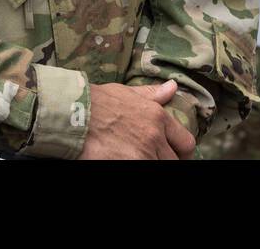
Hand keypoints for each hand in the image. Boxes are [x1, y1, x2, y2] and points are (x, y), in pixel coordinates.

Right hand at [78, 80, 196, 159]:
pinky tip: (126, 162)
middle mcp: (155, 137)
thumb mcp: (127, 93)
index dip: (182, 152)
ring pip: (160, 167)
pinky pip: (143, 172)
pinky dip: (139, 169)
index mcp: (158, 117)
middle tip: (156, 159)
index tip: (175, 155)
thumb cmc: (98, 102)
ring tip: (139, 159)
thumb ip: (152, 94)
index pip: (185, 142)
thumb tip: (172, 87)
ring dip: (153, 165)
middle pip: (174, 161)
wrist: (74, 113)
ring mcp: (142, 154)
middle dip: (167, 161)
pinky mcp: (128, 165)